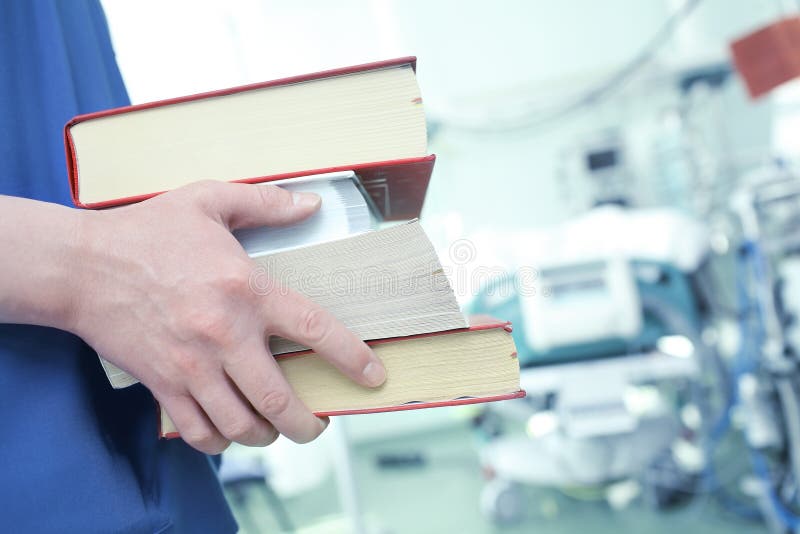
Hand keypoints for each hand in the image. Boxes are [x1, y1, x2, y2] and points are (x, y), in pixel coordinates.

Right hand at [67, 181, 385, 453]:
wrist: (81, 266)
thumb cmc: (146, 231)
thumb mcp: (208, 200)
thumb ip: (264, 202)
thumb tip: (310, 204)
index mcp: (247, 290)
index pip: (316, 331)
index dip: (353, 359)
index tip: (374, 377)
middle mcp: (225, 336)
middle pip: (281, 401)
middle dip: (311, 425)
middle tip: (321, 423)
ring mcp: (192, 367)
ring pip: (242, 426)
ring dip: (268, 435)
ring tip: (276, 427)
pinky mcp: (163, 385)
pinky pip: (199, 433)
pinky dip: (221, 441)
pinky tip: (230, 429)